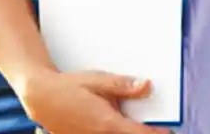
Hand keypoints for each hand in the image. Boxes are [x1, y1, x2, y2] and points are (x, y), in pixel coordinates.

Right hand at [16, 69, 166, 133]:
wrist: (40, 96)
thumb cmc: (69, 87)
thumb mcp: (98, 81)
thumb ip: (124, 86)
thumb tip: (147, 86)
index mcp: (110, 124)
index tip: (169, 130)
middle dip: (144, 131)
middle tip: (151, 126)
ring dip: (126, 130)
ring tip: (125, 120)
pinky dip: (112, 131)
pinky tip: (110, 123)